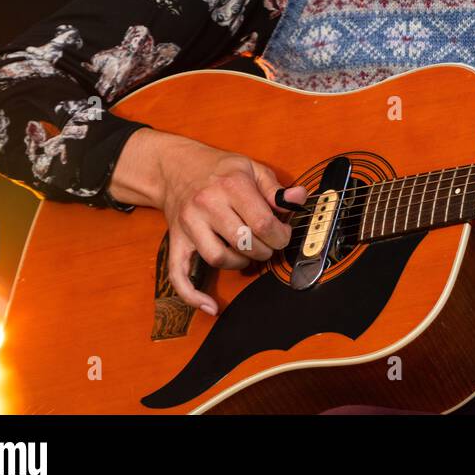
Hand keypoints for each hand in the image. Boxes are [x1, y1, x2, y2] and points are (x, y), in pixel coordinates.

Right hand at [157, 136, 306, 315]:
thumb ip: (276, 188)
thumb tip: (299, 198)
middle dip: (265, 250)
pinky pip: (179, 275)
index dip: (280, 236)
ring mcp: (189, 225)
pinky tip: (211, 306)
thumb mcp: (251, 168)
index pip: (262, 223)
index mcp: (230, 186)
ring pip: (220, 258)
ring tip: (249, 254)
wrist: (176, 167)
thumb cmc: (219, 169)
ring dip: (241, 263)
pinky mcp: (176, 241)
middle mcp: (207, 205)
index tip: (284, 235)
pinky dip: (194, 295)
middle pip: (244, 243)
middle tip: (270, 244)